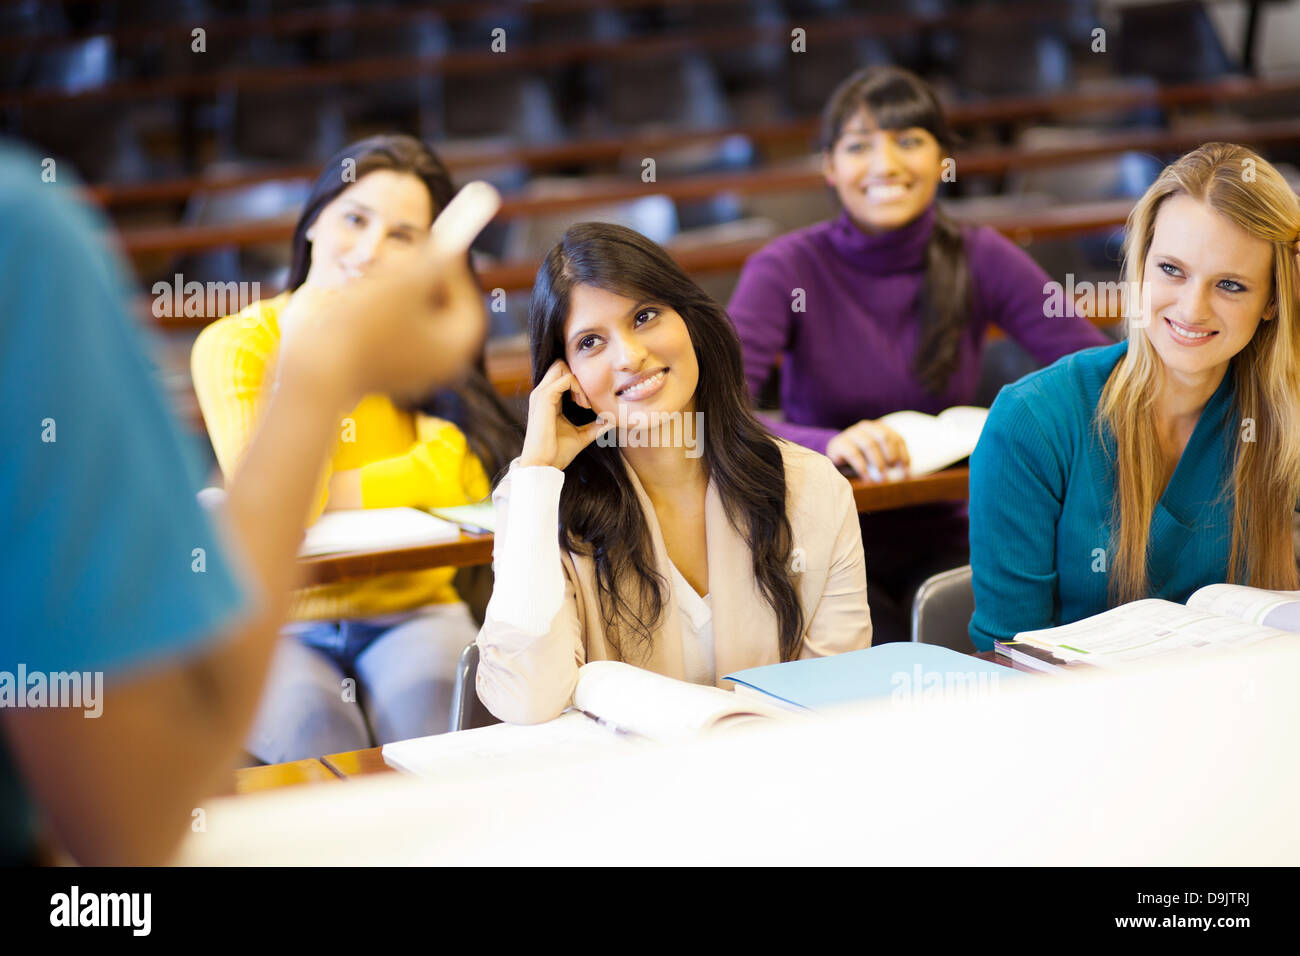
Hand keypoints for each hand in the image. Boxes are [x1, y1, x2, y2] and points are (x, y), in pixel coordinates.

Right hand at [278, 181, 501, 406]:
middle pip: (440, 307)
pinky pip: (391, 336)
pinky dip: (378, 318)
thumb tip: (485, 198)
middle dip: (416, 282)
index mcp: (459, 346)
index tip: (419, 253)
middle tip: (391, 269)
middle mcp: (446, 366)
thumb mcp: (407, 277)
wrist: (315, 375)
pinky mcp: (387, 378)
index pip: (465, 295)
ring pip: (413, 318)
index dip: (442, 268)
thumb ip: (444, 245)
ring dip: (394, 296)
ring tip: (367, 295)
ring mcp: (416, 375)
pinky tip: (352, 318)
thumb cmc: (366, 323)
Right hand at [518, 361, 614, 470]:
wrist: (543, 465)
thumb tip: (611, 421)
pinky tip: (583, 404)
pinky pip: (565, 379)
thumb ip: (594, 426)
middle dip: (577, 375)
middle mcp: (541, 393)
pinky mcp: (544, 398)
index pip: (561, 374)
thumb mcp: (581, 436)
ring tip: (585, 402)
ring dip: (578, 381)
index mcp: (547, 399)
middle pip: (560, 364)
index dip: (578, 382)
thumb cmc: (557, 452)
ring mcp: (541, 394)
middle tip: (586, 399)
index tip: (588, 403)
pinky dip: (578, 388)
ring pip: (561, 366)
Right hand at [826, 418, 909, 480]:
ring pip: (869, 444)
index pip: (896, 438)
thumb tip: (906, 476)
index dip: (903, 454)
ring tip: (881, 478)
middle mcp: (865, 427)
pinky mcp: (839, 444)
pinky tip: (867, 478)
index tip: (906, 472)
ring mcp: (851, 433)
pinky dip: (862, 467)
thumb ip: (890, 462)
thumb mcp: (877, 458)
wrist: (834, 458)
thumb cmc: (860, 460)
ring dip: (878, 462)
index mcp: (878, 428)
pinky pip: (853, 454)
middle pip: (883, 436)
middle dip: (891, 454)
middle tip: (892, 470)